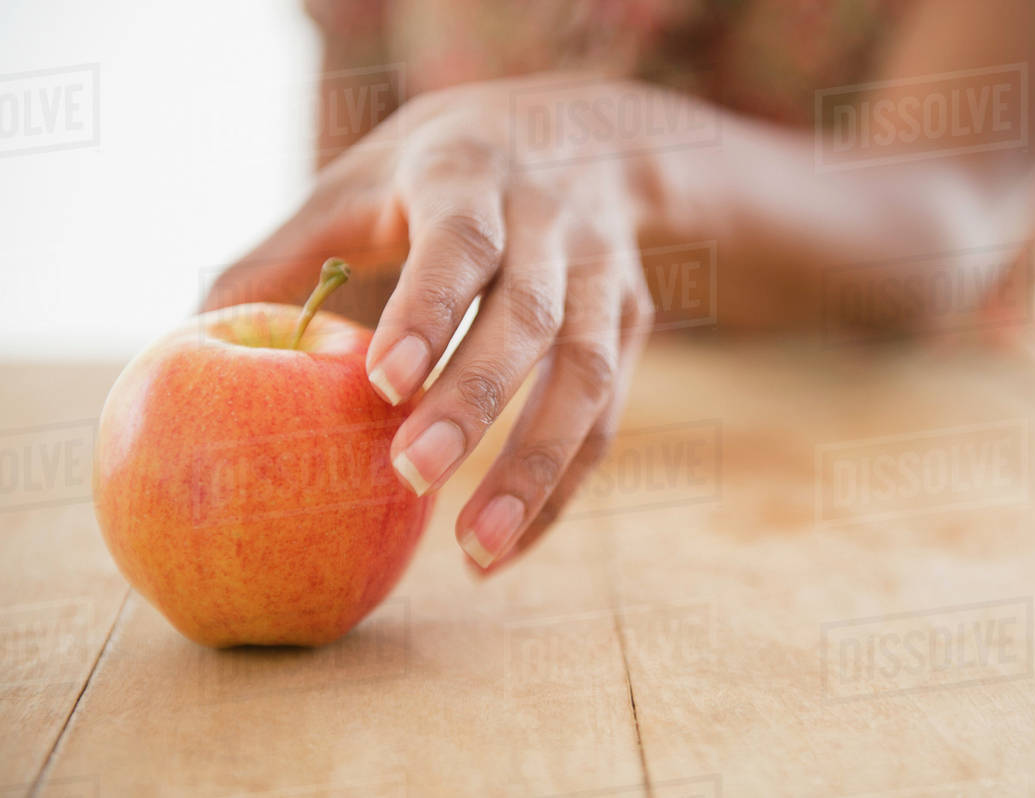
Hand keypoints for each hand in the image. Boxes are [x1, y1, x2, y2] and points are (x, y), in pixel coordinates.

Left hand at [203, 75, 661, 570]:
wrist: (594, 138)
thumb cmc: (444, 172)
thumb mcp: (364, 179)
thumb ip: (287, 251)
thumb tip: (188, 334)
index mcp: (473, 176)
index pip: (461, 241)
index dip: (428, 310)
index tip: (383, 383)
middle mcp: (553, 223)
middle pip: (531, 315)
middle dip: (477, 399)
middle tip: (412, 478)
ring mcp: (605, 276)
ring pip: (585, 376)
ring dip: (537, 467)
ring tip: (480, 551)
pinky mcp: (633, 323)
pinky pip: (608, 415)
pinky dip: (562, 485)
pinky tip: (511, 544)